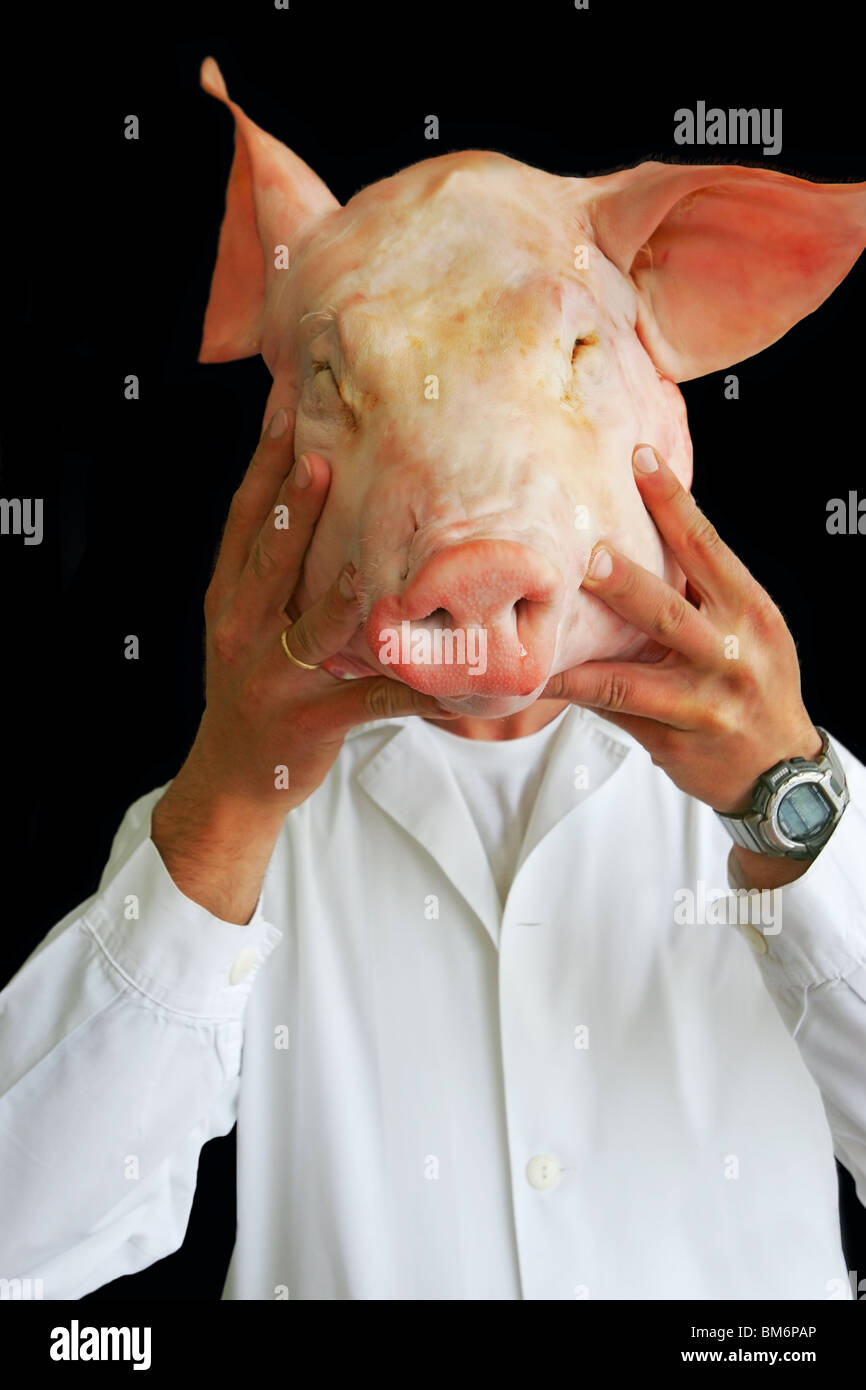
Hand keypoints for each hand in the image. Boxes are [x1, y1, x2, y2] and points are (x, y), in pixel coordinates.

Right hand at [152, 407, 455, 921]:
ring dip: (341, 599)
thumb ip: (272, 568)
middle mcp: (243, 632)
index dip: (261, 469)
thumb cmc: (252, 685)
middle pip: (266, 563)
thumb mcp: (243, 623)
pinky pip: (369, 703)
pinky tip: (444, 677)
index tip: (282, 411)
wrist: (233, 776)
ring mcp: (274, 679)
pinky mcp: (312, 723)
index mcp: (229, 598)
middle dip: (293, 512)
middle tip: (320, 460)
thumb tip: (315, 491)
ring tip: (370, 569)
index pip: (242, 523)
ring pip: (312, 633)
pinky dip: (407, 689)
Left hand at [543, 443, 821, 850]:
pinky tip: (539, 681)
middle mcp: (731, 653)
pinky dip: (577, 695)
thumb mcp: (749, 632)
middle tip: (585, 556)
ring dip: (582, 655)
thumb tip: (635, 543)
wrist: (779, 771)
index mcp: (750, 611)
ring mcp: (703, 701)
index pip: (707, 547)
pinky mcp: (675, 737)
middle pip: (668, 610)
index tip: (638, 457)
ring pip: (632, 675)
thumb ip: (704, 594)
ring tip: (541, 635)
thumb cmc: (752, 685)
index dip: (671, 501)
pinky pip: (616, 711)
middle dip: (623, 584)